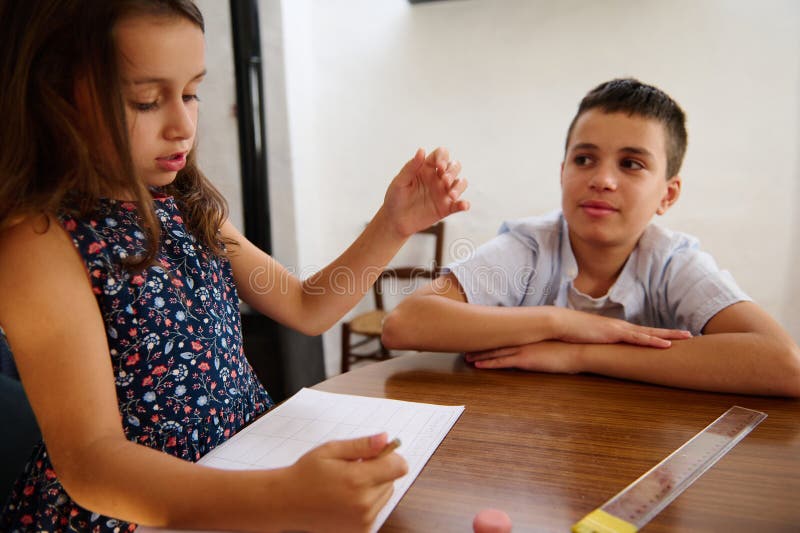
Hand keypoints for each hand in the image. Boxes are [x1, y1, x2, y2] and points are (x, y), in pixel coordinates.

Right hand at [282, 433, 407, 532]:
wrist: (287, 502)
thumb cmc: (306, 474)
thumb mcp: (331, 450)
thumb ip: (362, 445)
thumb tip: (385, 439)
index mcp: (358, 480)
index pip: (399, 466)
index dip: (390, 456)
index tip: (375, 454)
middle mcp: (364, 503)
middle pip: (392, 480)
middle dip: (378, 471)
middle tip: (352, 469)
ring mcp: (363, 520)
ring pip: (385, 495)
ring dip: (373, 487)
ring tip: (347, 485)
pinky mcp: (360, 531)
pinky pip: (377, 510)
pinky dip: (367, 503)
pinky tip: (347, 499)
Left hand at [382, 147, 469, 237]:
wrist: (394, 220)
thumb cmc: (395, 198)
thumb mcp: (400, 181)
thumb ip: (411, 166)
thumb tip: (422, 150)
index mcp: (426, 168)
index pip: (441, 155)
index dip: (443, 157)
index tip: (440, 167)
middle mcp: (437, 178)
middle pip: (454, 167)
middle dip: (453, 171)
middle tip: (444, 180)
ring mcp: (443, 193)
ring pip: (460, 183)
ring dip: (459, 187)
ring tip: (451, 195)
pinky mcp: (446, 208)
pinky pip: (459, 205)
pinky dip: (464, 204)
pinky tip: (464, 205)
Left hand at [466, 341, 581, 372]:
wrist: (579, 350)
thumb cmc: (571, 349)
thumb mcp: (553, 343)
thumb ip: (543, 344)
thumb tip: (539, 348)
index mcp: (529, 335)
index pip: (506, 335)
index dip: (492, 337)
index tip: (480, 338)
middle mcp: (523, 340)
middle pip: (496, 342)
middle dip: (480, 345)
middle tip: (466, 346)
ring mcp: (523, 349)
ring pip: (495, 351)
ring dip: (479, 354)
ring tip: (466, 356)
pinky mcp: (525, 360)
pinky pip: (502, 362)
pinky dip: (488, 363)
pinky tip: (477, 364)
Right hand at [554, 308, 690, 347]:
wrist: (560, 323)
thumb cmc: (569, 333)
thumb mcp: (586, 341)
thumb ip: (594, 345)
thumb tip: (596, 354)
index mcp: (615, 329)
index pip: (640, 333)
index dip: (656, 335)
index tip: (671, 338)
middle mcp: (620, 327)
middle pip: (651, 331)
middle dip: (671, 333)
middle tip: (689, 335)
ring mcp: (619, 329)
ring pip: (650, 333)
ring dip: (669, 335)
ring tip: (686, 337)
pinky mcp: (615, 333)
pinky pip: (638, 338)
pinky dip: (653, 341)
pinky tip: (667, 344)